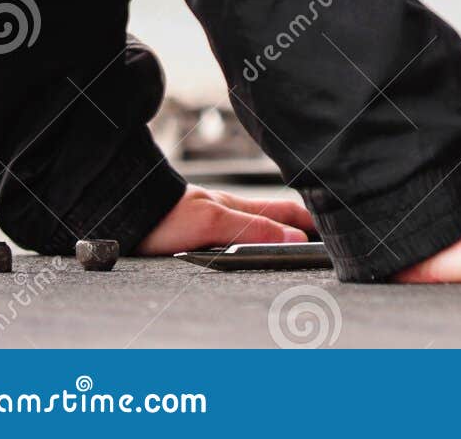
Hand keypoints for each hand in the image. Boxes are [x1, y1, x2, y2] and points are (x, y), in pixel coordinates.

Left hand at [135, 184, 315, 254]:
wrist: (122, 213)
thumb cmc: (163, 215)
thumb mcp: (211, 223)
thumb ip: (252, 231)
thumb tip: (295, 239)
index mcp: (238, 207)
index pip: (289, 213)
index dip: (315, 220)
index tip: (338, 230)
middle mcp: (230, 213)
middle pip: (277, 220)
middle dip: (303, 228)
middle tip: (327, 241)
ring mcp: (215, 222)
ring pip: (258, 229)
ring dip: (281, 235)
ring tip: (301, 247)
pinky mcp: (198, 234)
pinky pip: (237, 240)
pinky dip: (256, 244)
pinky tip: (255, 253)